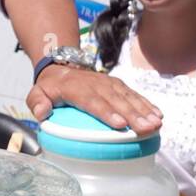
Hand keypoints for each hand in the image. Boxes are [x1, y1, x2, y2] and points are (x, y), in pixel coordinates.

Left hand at [27, 65, 162, 135]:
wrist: (63, 66)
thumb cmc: (50, 87)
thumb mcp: (37, 92)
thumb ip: (36, 101)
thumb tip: (42, 113)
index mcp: (76, 88)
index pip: (92, 101)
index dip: (106, 112)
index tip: (119, 124)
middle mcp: (96, 84)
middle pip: (116, 101)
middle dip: (132, 115)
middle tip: (146, 129)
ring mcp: (109, 84)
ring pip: (128, 98)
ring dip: (144, 111)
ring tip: (156, 125)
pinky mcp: (119, 85)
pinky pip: (134, 95)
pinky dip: (147, 104)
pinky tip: (158, 115)